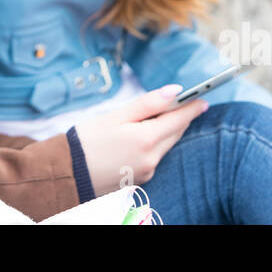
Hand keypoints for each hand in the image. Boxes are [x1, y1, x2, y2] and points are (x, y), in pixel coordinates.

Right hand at [72, 85, 207, 193]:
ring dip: (166, 131)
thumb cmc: (88, 139)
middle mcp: (152, 158)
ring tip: (156, 117)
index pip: (179, 119)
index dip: (191, 107)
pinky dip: (154, 144)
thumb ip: (148, 103)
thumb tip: (175, 91)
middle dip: (180, 118)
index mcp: (147, 139)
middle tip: (184, 102)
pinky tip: (140, 137)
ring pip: (166, 145)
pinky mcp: (141, 180)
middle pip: (175, 133)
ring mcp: (148, 171)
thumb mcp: (116, 115)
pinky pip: (155, 157)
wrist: (68, 172)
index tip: (203, 98)